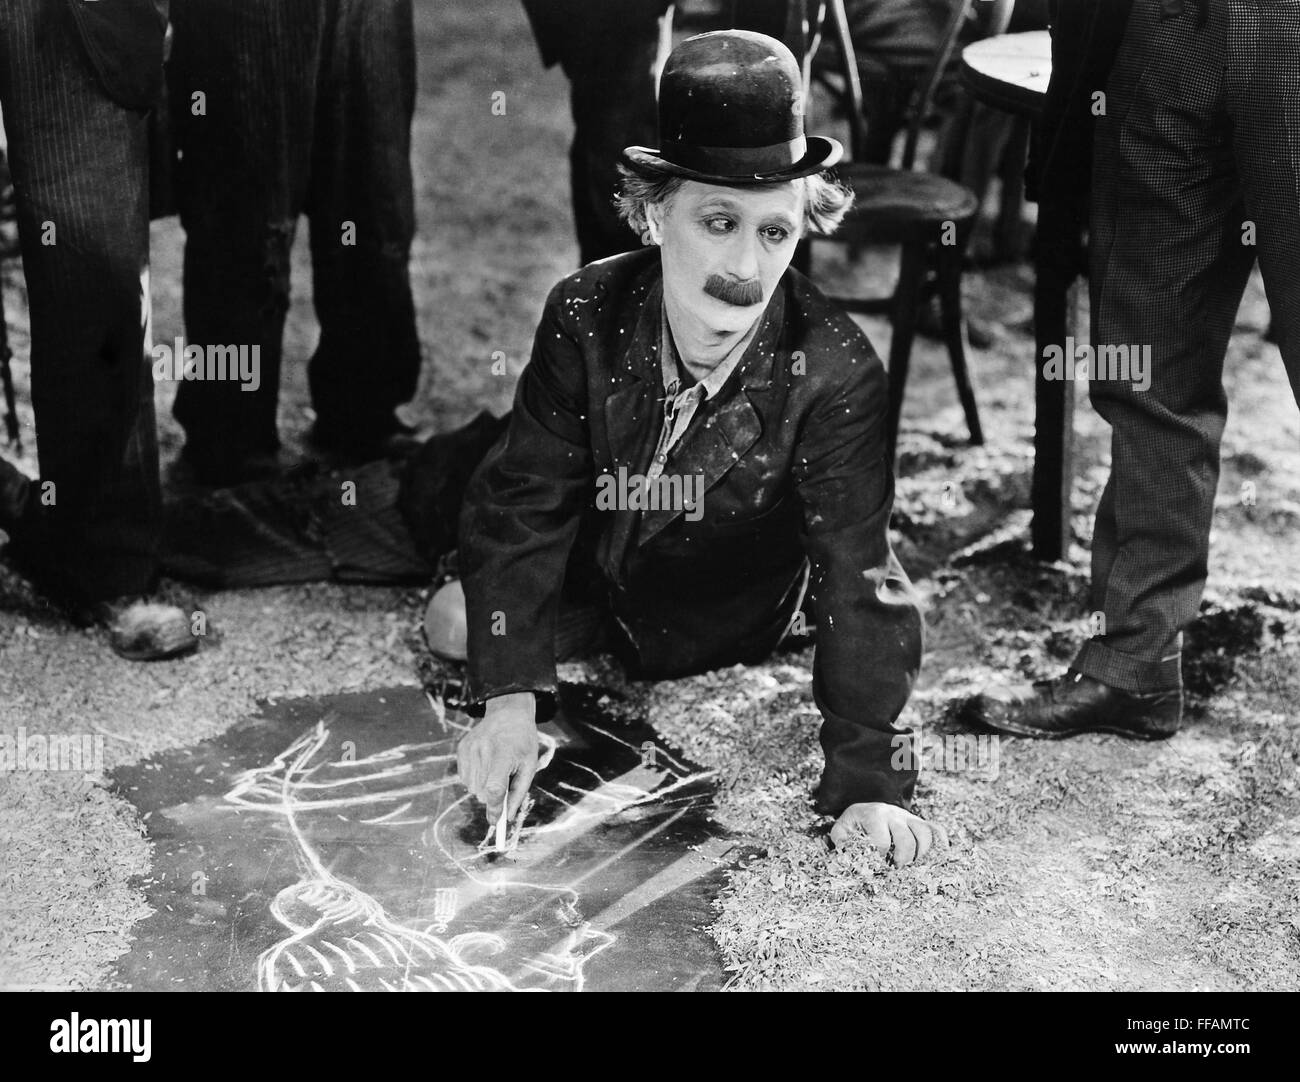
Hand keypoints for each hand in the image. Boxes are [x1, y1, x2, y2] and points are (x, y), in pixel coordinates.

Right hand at [457, 692, 538, 823]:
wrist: (508, 713)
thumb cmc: (523, 742)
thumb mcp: (529, 765)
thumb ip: (518, 792)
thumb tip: (506, 817)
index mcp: (503, 753)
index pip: (494, 788)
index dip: (494, 808)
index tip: (496, 821)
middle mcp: (483, 750)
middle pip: (481, 792)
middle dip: (492, 797)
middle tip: (504, 784)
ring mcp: (469, 749)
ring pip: (471, 787)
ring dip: (483, 787)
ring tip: (496, 769)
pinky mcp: (461, 749)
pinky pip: (465, 778)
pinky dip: (475, 778)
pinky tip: (486, 763)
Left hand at [830, 802, 947, 866]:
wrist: (868, 809)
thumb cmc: (855, 825)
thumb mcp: (843, 830)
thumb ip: (841, 843)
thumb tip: (847, 860)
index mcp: (873, 815)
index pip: (881, 841)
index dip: (880, 858)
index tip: (877, 867)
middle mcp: (894, 814)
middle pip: (906, 839)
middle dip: (902, 860)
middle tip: (896, 871)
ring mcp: (909, 818)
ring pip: (925, 833)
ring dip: (922, 855)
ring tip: (913, 868)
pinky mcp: (920, 823)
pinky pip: (936, 830)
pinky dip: (940, 844)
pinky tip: (937, 858)